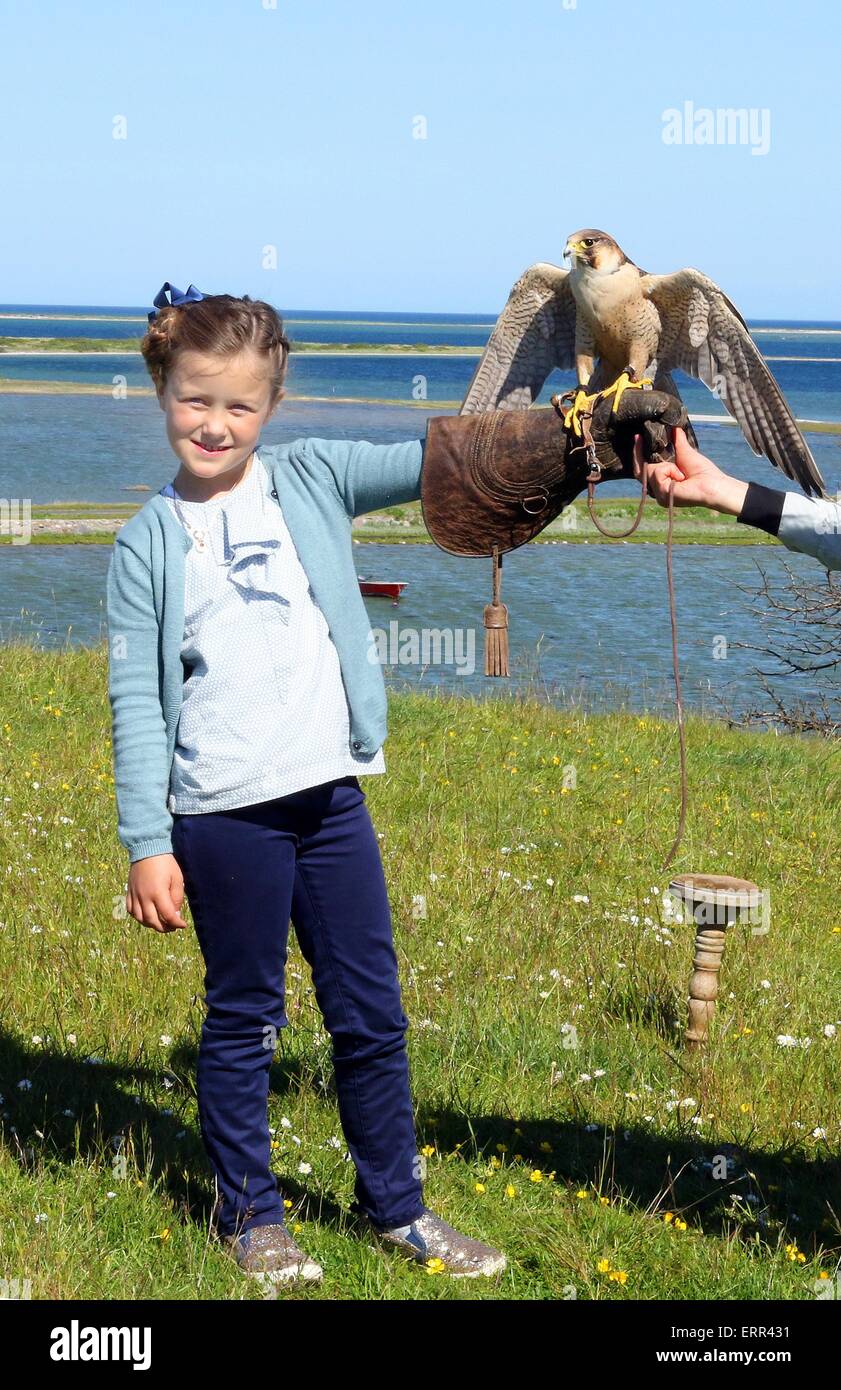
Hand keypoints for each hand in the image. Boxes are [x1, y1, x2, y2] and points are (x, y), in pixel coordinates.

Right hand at [126, 854, 188, 932]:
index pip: (168, 916)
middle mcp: (144, 897)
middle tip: (172, 927)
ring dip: (151, 925)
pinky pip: (130, 911)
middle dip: (164, 928)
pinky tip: (146, 916)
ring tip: (161, 923)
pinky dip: (138, 917)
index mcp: (158, 893)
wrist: (147, 848)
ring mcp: (135, 895)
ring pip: (140, 919)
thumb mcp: (177, 878)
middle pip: (153, 922)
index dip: (177, 923)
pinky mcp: (129, 892)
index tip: (183, 925)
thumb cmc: (165, 863)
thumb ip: (176, 897)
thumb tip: (175, 914)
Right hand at [632, 426, 748, 513]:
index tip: (637, 437)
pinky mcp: (662, 495)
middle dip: (639, 453)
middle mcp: (658, 491)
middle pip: (639, 470)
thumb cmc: (703, 473)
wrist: (714, 485)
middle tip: (639, 437)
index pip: (642, 469)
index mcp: (662, 482)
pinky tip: (681, 478)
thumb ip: (678, 441)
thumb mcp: (686, 452)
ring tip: (682, 475)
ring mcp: (659, 495)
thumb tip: (674, 427)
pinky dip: (670, 471)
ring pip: (650, 470)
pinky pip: (657, 473)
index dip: (637, 454)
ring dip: (667, 466)